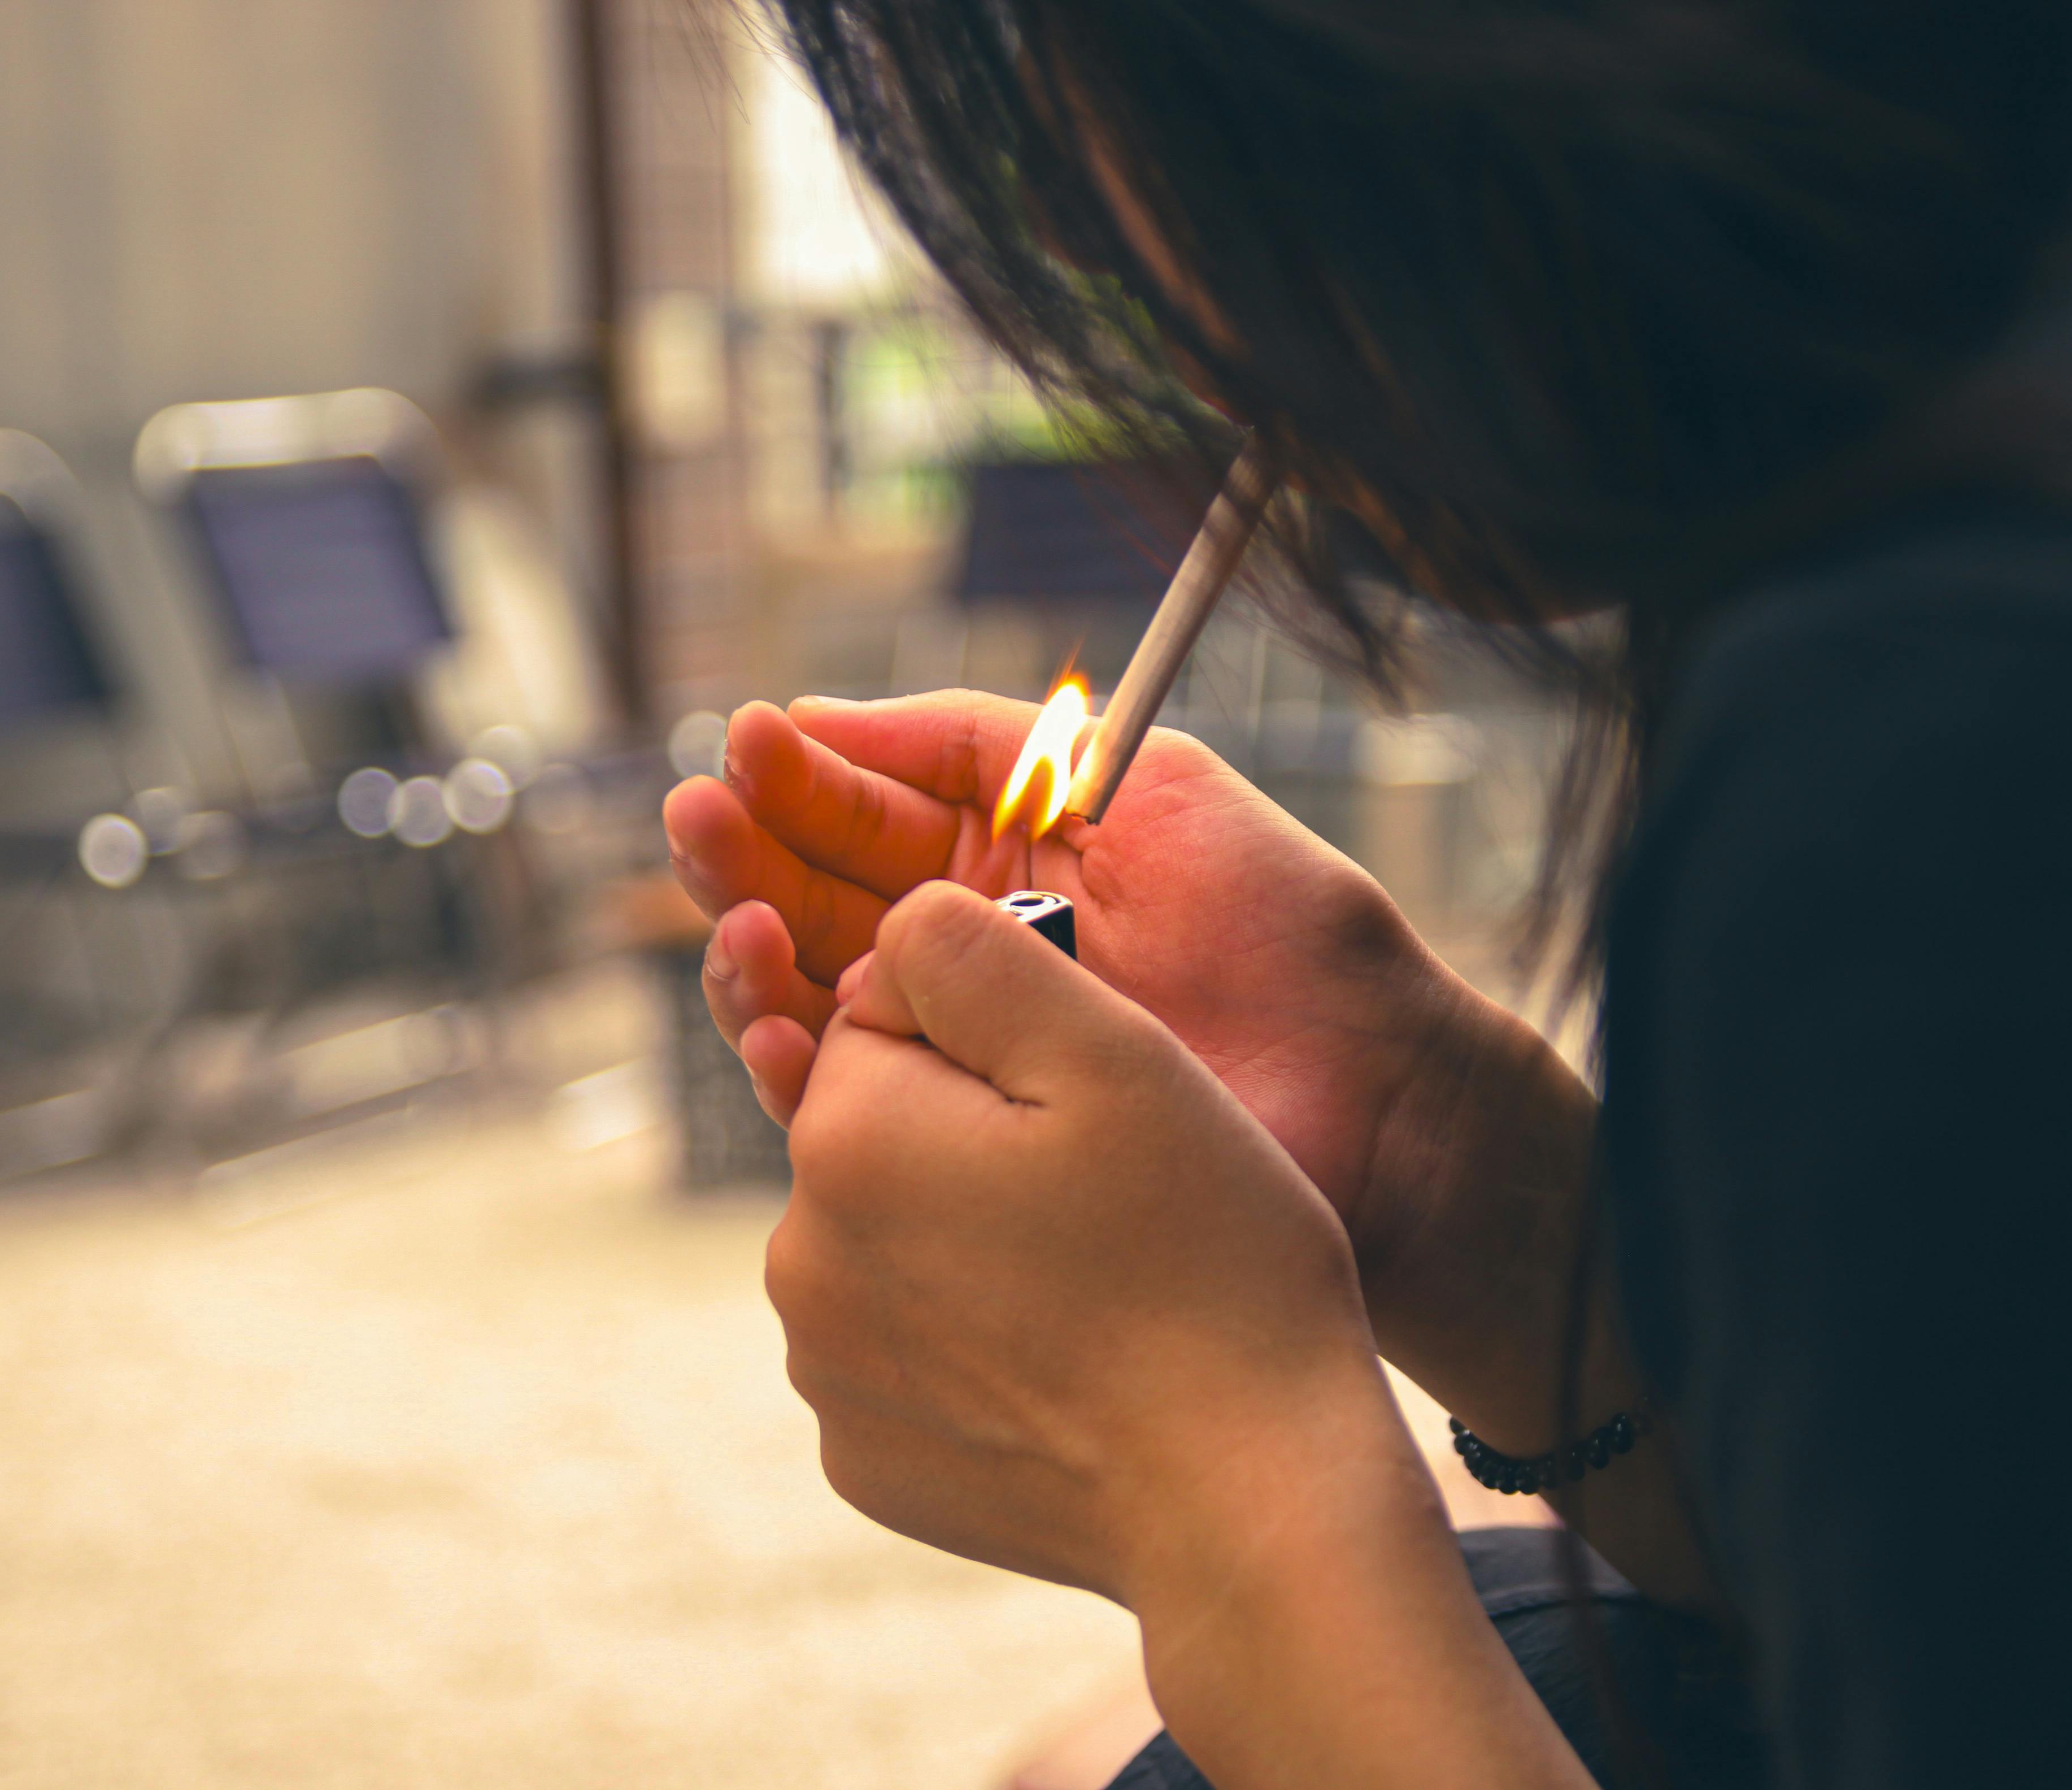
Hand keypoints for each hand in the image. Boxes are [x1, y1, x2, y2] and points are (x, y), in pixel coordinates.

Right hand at [663, 690, 1482, 1259]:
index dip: (801, 778)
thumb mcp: (1150, 784)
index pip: (869, 813)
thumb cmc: (1287, 932)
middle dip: (745, 855)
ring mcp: (963, 1053)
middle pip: (815, 901)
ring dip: (751, 955)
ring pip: (813, 1000)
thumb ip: (993, 742)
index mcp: (1008, 862)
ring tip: (730, 917)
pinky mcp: (970, 1145)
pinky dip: (797, 1067)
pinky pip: (851, 1109)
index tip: (746, 742)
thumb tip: (831, 717)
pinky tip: (772, 1024)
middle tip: (697, 818)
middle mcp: (969, 955)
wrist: (1374, 1091)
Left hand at [772, 879, 1430, 1602]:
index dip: (1001, 1037)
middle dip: (977, 1136)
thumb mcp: (1112, 1055)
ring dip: (977, 1237)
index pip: (886, 1015)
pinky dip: (978, 1344)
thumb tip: (890, 928)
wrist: (1250, 1498)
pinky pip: (910, 1352)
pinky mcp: (867, 1460)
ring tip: (1104, 1281)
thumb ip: (977, 952)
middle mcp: (799, 1258)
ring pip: (897, 1240)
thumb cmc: (1203, 1260)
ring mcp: (829, 1373)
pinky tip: (1075, 1364)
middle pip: (884, 1130)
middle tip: (1115, 1195)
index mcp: (844, 1136)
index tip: (1093, 1097)